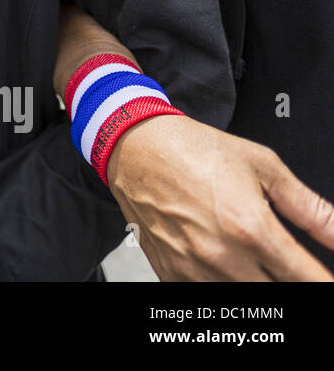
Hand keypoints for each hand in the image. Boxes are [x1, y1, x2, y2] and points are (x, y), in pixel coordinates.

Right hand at [108, 114, 333, 280]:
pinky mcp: (171, 273)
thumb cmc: (193, 149)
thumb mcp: (263, 166)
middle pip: (278, 296)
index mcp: (251, 228)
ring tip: (253, 262)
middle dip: (290, 282)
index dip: (325, 282)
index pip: (308, 279)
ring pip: (244, 303)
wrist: (135, 146)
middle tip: (287, 266)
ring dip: (256, 286)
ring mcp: (194, 269)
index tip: (327, 279)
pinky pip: (205, 298)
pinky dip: (221, 287)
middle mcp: (223, 256)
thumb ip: (309, 208)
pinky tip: (224, 267)